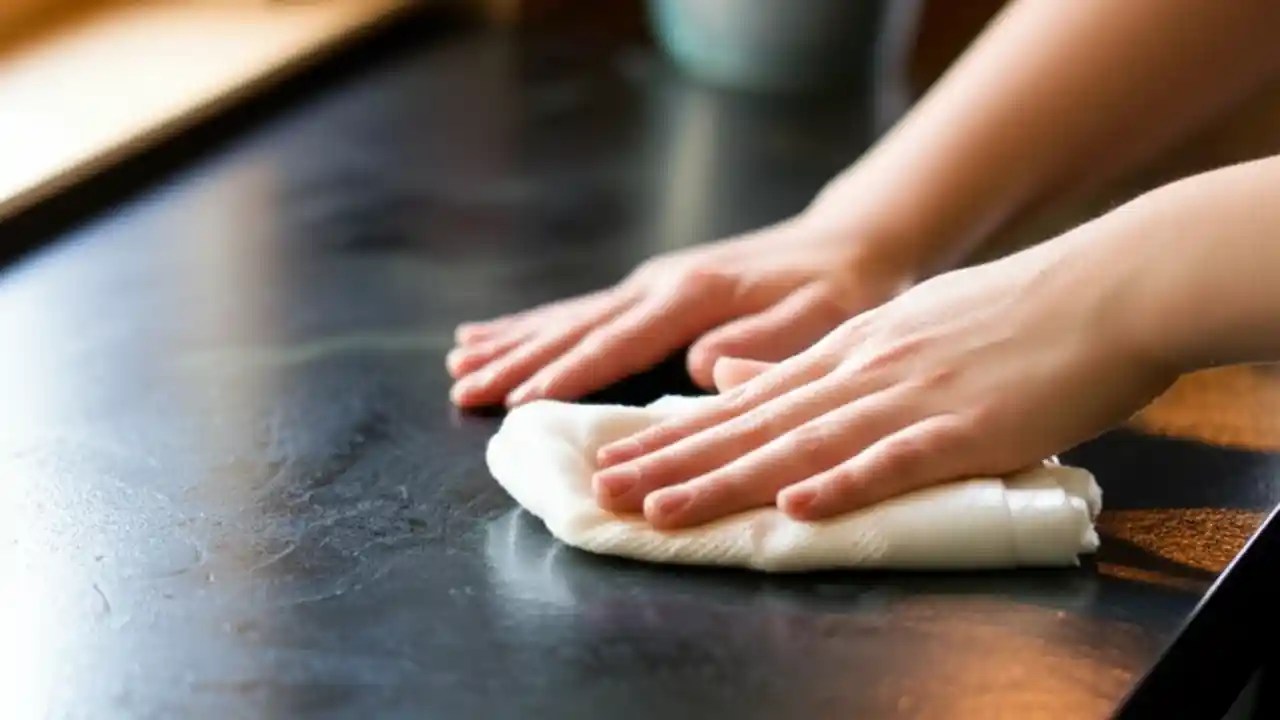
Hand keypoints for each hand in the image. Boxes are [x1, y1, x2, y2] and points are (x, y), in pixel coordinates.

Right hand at [447, 213, 914, 407]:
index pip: (620, 341)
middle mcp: (661, 284)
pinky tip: (497, 333)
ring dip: (513, 342)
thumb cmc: (840, 290)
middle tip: (462, 389)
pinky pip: (582, 310)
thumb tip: (697, 367)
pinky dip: (535, 324)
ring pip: (568, 317)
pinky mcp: (651, 288)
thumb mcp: (821, 318)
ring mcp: (651, 283)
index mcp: (695, 296)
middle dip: (518, 360)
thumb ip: (761, 343)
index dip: (568, 374)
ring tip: (459, 363)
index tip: (518, 400)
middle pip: (577, 328)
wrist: (845, 243)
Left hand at [590, 229, 1176, 528]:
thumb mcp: (899, 327)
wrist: (1105, 289)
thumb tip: (745, 380)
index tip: (615, 461)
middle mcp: (862, 370)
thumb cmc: (1007, 318)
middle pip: (751, 425)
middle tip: (604, 491)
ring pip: (802, 444)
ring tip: (663, 509)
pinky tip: (797, 510)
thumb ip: (824, 361)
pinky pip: (896, 460)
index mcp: (848, 351)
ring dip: (727, 480)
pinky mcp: (968, 428)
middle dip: (672, 462)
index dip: (674, 435)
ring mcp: (912, 397)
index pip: (743, 403)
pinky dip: (845, 485)